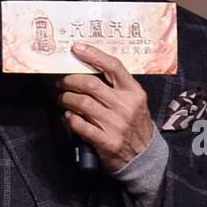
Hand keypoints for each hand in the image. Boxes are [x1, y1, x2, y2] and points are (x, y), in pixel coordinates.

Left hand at [56, 43, 153, 174]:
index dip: (93, 54)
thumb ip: (118, 87)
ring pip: (82, 103)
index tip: (76, 48)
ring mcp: (116, 124)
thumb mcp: (135, 102)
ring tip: (63, 99)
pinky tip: (69, 116)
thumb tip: (87, 70)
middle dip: (70, 81)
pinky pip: (80, 125)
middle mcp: (125, 106)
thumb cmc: (135, 125)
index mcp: (134, 92)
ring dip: (67, 99)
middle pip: (90, 84)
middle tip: (62, 82)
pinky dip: (70, 119)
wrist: (145, 157)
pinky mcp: (106, 141)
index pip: (113, 66)